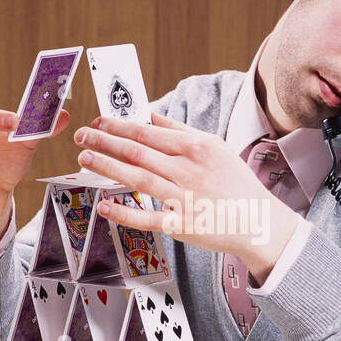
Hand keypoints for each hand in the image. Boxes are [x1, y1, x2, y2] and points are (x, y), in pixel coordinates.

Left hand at [72, 111, 300, 281]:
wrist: (258, 220)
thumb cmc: (235, 183)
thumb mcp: (214, 147)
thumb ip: (179, 132)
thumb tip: (148, 115)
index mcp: (195, 147)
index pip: (148, 131)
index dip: (119, 125)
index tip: (99, 121)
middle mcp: (188, 170)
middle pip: (138, 151)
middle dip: (105, 141)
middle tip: (82, 135)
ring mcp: (184, 198)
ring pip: (138, 178)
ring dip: (108, 166)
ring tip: (85, 158)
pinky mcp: (181, 225)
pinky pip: (147, 218)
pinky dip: (123, 212)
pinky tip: (103, 206)